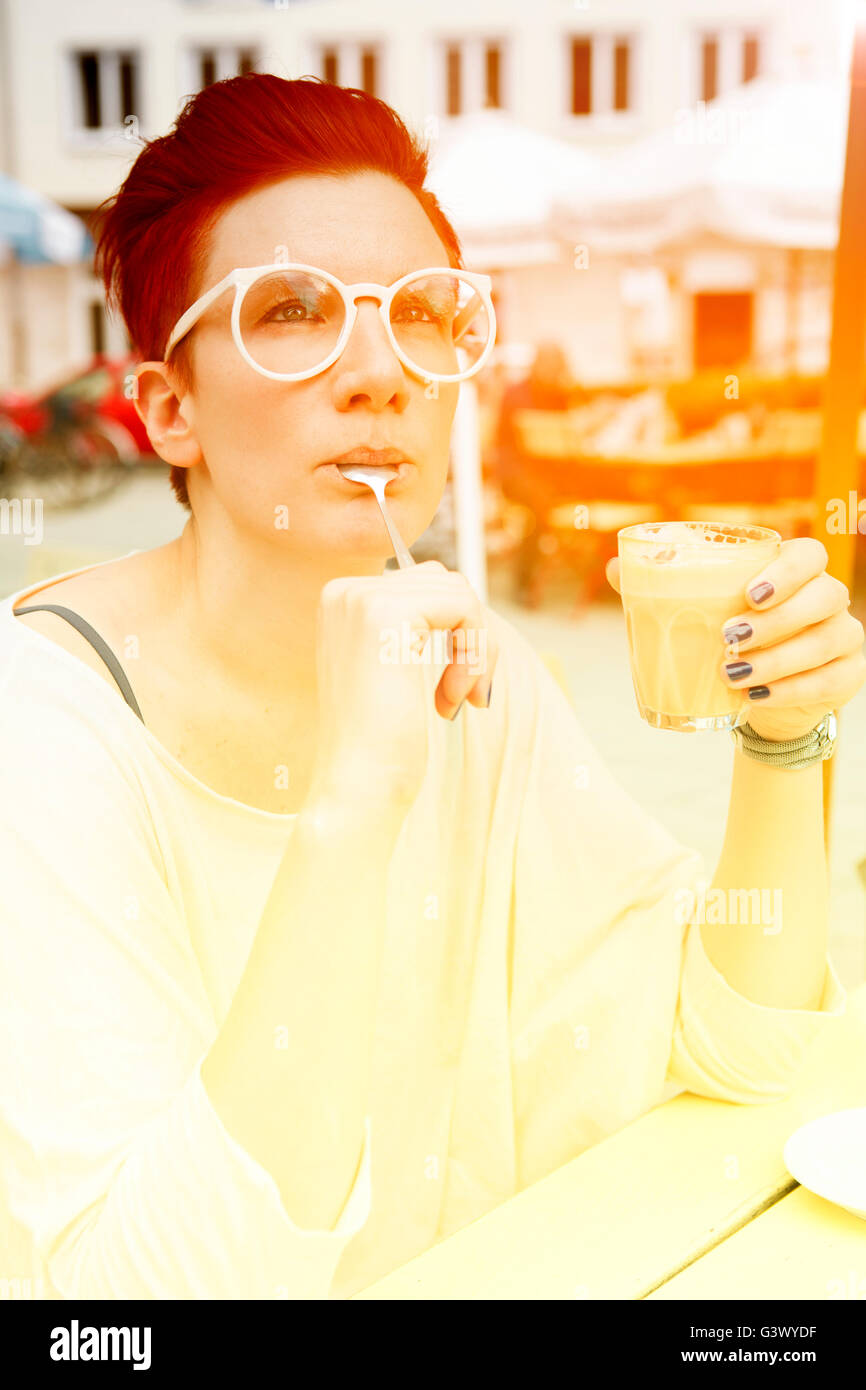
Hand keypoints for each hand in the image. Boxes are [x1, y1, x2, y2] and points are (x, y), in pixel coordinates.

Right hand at [311, 561, 496, 806]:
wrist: (359, 784)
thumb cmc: (382, 740)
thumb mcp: (395, 667)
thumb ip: (417, 625)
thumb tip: (460, 591)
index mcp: (341, 600)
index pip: (424, 583)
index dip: (454, 634)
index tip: (450, 690)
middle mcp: (343, 591)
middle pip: (444, 582)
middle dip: (468, 639)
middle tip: (463, 696)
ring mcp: (361, 599)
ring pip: (459, 592)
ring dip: (474, 649)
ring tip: (457, 698)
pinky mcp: (386, 614)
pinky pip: (463, 606)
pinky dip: (474, 654)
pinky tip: (452, 699)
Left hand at [606, 540, 865, 740]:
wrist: (759, 697)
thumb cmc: (728, 642)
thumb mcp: (698, 613)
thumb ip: (661, 587)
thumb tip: (615, 567)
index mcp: (795, 573)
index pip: (808, 554)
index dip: (786, 571)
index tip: (748, 594)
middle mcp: (827, 599)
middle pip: (823, 595)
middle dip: (777, 619)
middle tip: (729, 639)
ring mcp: (843, 637)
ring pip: (825, 640)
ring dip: (778, 659)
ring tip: (733, 674)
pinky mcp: (847, 675)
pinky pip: (828, 681)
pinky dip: (790, 690)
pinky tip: (757, 697)